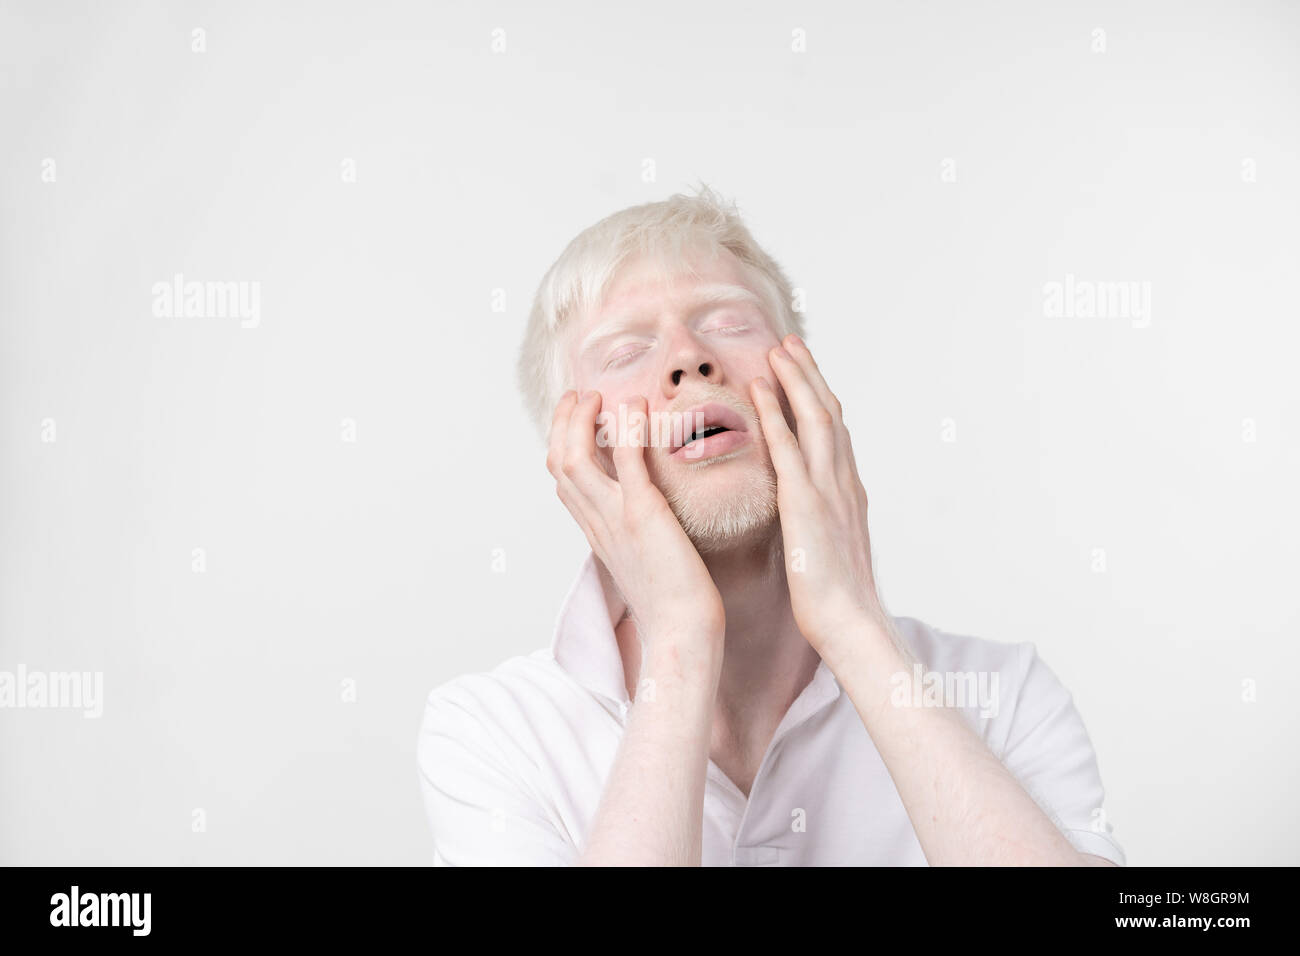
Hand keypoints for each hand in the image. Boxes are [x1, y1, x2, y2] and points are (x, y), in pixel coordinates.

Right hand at [546, 390, 725, 651]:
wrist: (683, 632)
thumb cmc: (676, 605)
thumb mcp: (646, 563)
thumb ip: (638, 536)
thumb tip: (650, 520)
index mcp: (597, 534)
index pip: (564, 483)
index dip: (563, 445)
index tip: (577, 420)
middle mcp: (597, 523)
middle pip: (558, 463)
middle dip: (562, 423)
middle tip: (578, 396)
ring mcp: (615, 517)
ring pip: (574, 458)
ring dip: (581, 420)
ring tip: (596, 395)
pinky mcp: (643, 514)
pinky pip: (627, 461)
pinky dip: (628, 428)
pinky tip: (637, 405)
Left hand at [748, 335, 888, 654]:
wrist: (851, 624)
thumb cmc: (837, 600)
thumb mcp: (830, 551)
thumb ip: (822, 524)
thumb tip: (811, 517)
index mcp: (849, 494)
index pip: (835, 433)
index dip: (820, 398)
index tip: (804, 372)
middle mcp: (844, 482)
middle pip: (830, 413)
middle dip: (811, 375)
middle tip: (791, 343)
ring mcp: (828, 489)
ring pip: (816, 417)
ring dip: (796, 379)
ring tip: (778, 349)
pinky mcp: (806, 502)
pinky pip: (789, 446)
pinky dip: (777, 412)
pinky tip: (762, 388)